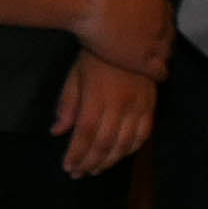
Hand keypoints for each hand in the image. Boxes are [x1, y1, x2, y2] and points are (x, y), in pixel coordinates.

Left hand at [55, 52, 156, 176]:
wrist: (129, 35)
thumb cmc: (96, 56)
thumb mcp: (75, 75)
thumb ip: (67, 105)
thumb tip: (56, 131)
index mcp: (97, 96)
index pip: (85, 133)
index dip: (77, 153)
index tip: (68, 166)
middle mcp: (119, 103)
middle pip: (104, 142)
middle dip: (90, 162)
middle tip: (79, 173)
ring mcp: (138, 105)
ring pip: (124, 143)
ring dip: (109, 161)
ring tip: (95, 170)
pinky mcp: (151, 104)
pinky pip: (144, 134)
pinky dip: (131, 149)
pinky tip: (119, 156)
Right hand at [74, 0, 174, 81]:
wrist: (91, 5)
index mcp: (160, 5)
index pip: (169, 18)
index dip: (161, 25)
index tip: (154, 30)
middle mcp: (162, 24)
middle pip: (170, 37)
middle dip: (163, 42)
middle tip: (154, 49)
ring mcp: (154, 43)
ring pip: (166, 55)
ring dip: (162, 58)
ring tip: (154, 64)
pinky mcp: (142, 60)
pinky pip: (160, 71)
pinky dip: (160, 74)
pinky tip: (156, 77)